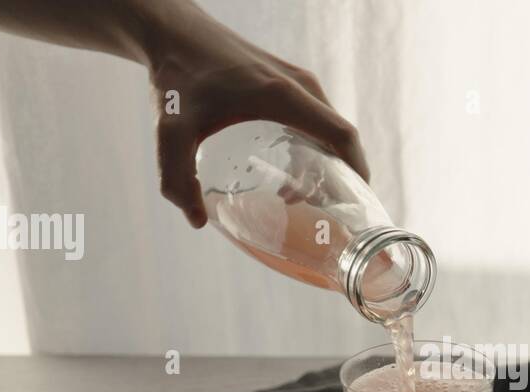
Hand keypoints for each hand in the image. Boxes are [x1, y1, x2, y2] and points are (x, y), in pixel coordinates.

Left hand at [145, 12, 368, 227]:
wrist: (174, 33)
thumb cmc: (176, 78)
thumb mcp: (171, 131)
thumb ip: (176, 178)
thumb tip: (197, 220)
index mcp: (282, 96)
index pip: (340, 134)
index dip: (357, 170)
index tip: (357, 202)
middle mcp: (299, 85)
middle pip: (340, 135)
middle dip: (341, 175)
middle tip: (320, 211)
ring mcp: (296, 80)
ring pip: (329, 127)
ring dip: (326, 161)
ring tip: (296, 196)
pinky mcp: (288, 79)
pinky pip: (317, 117)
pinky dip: (316, 145)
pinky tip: (289, 169)